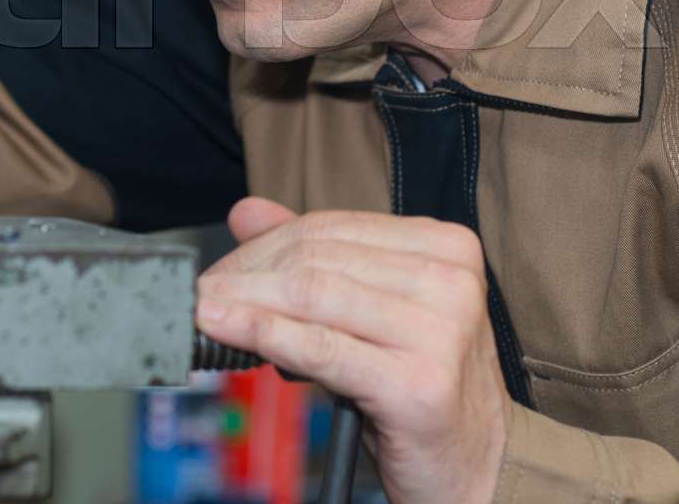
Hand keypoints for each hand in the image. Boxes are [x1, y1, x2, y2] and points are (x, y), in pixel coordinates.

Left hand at [196, 197, 509, 503]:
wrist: (476, 466)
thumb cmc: (419, 383)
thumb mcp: (373, 309)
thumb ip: (318, 258)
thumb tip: (247, 212)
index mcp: (446, 247)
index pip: (331, 228)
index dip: (263, 245)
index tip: (222, 269)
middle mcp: (450, 280)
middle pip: (318, 260)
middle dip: (247, 275)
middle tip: (202, 293)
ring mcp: (440, 332)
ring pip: (313, 297)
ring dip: (246, 303)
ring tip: (204, 311)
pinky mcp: (418, 385)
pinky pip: (321, 348)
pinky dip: (266, 334)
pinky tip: (230, 331)